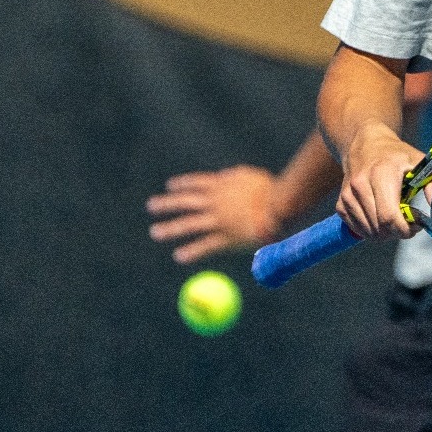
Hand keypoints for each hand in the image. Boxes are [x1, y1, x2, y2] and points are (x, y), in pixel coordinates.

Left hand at [147, 166, 282, 262]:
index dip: (182, 184)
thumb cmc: (274, 190)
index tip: (170, 186)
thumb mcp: (252, 176)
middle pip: (185, 201)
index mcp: (223, 184)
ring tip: (155, 232)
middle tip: (151, 206)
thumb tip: (230, 175)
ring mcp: (218, 220)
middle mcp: (216, 201)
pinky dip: (192, 251)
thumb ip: (238, 177)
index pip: (197, 183)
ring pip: (188, 224)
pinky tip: (179, 256)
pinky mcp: (226, 237)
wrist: (281, 205)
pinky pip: (205, 245)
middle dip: (166, 204)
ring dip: (170, 228)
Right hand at [336, 125, 424, 239]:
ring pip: (368, 232)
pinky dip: (370, 231)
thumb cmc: (396, 155)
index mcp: (382, 174)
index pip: (389, 216)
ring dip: (384, 234)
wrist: (365, 144)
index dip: (405, 229)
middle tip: (407, 224)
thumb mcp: (418, 161)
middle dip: (397, 233)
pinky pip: (357, 229)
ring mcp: (348, 194)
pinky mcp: (341, 203)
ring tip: (394, 219)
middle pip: (380, 228)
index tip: (416, 226)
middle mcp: (361, 184)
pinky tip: (380, 218)